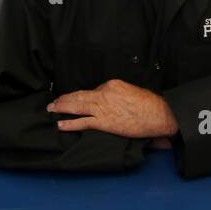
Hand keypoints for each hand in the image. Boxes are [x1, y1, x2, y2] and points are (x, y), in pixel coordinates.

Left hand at [47, 79, 179, 138]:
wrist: (158, 114)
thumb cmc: (149, 104)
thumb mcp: (131, 91)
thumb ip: (117, 94)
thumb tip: (110, 101)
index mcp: (111, 84)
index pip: (94, 90)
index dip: (86, 96)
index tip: (79, 100)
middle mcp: (104, 94)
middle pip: (80, 95)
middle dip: (65, 99)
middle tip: (55, 101)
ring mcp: (102, 108)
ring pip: (77, 106)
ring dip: (62, 108)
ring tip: (52, 109)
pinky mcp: (104, 122)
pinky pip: (83, 122)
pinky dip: (70, 124)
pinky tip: (61, 124)